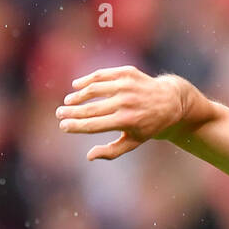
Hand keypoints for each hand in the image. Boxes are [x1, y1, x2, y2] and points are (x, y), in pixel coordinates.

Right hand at [55, 65, 186, 160]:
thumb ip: (111, 152)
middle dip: (72, 111)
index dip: (75, 125)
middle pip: (91, 108)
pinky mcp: (128, 72)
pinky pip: (102, 75)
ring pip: (94, 89)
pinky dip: (87, 80)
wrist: (170, 101)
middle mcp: (127, 102)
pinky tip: (77, 85)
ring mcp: (127, 85)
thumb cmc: (148, 126)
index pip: (93, 124)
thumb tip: (89, 156)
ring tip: (68, 101)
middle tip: (59, 113)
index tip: (63, 126)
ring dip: (78, 95)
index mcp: (127, 121)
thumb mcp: (134, 142)